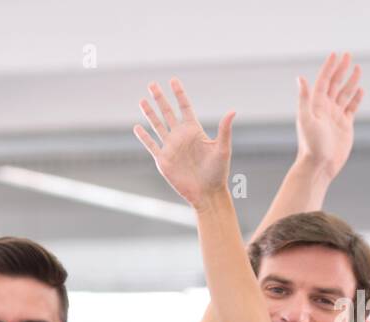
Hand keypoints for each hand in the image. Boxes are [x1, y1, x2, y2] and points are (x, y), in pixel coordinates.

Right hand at [133, 78, 233, 210]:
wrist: (206, 193)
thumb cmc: (218, 172)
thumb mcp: (222, 149)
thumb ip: (224, 129)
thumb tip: (232, 111)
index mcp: (194, 130)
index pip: (185, 107)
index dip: (179, 94)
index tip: (173, 80)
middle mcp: (181, 136)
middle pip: (167, 112)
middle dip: (159, 98)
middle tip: (152, 84)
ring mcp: (171, 148)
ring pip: (157, 126)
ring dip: (149, 113)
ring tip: (142, 100)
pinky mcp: (163, 160)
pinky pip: (151, 145)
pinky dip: (144, 137)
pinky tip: (137, 127)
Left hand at [295, 52, 361, 178]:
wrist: (319, 166)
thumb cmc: (311, 145)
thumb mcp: (306, 119)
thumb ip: (304, 98)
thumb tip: (300, 78)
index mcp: (316, 105)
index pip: (324, 81)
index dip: (329, 67)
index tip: (335, 54)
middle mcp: (325, 109)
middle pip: (335, 84)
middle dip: (341, 69)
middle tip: (348, 55)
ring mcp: (335, 117)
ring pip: (344, 94)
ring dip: (350, 81)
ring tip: (357, 68)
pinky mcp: (345, 126)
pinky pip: (351, 108)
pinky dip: (356, 98)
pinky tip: (360, 89)